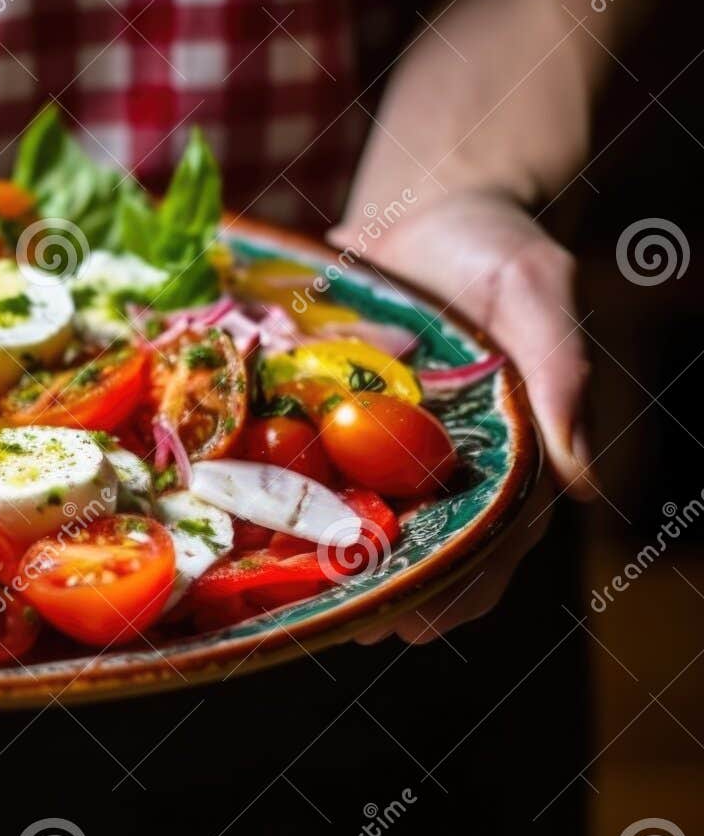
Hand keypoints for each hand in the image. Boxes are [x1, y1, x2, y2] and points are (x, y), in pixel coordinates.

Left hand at [327, 190, 595, 643]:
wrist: (422, 208)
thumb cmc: (492, 246)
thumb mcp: (535, 290)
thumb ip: (559, 373)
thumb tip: (580, 481)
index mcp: (511, 451)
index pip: (496, 539)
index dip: (461, 586)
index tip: (420, 622)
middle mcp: (449, 461)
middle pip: (427, 549)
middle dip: (390, 595)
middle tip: (347, 627)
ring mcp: (389, 447)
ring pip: (368, 524)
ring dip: (336, 567)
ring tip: (300, 606)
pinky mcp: (336, 424)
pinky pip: (312, 473)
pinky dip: (290, 504)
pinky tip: (255, 535)